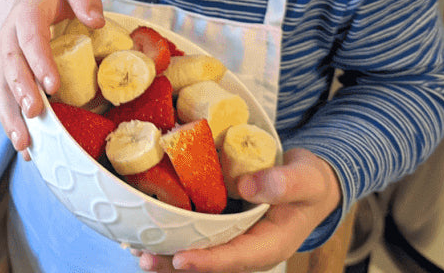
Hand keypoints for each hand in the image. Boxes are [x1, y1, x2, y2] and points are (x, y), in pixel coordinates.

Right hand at [0, 0, 103, 156]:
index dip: (38, 60)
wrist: (23, 4)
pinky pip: (4, 103)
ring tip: (24, 142)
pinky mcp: (6, 79)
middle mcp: (10, 38)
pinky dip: (12, 125)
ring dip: (11, 116)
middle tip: (36, 113)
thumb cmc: (54, 0)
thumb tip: (96, 21)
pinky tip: (27, 149)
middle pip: (11, 65)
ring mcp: (5, 60)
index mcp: (26, 14)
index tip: (52, 84)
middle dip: (22, 90)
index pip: (30, 36)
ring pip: (2, 89)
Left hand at [134, 148, 341, 271]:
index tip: (182, 260)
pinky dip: (171, 231)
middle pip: (209, 262)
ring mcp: (232, 238)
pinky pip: (194, 233)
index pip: (237, 258)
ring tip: (134, 250)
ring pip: (197, 251)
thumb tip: (247, 186)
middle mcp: (247, 247)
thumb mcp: (306, 179)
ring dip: (166, 252)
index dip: (209, 262)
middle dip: (175, 263)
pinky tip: (144, 227)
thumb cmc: (309, 182)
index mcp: (271, 244)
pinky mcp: (220, 225)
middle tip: (143, 257)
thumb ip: (284, 183)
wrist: (307, 181)